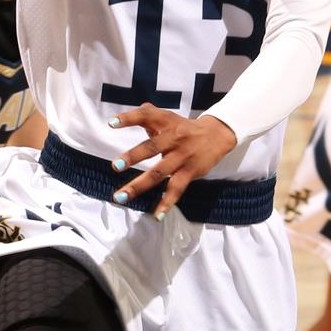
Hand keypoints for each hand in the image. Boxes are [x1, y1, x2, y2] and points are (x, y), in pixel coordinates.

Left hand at [107, 106, 238, 218]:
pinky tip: (157, 215)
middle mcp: (173, 138)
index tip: (112, 123)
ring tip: (121, 197)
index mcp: (166, 122)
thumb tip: (119, 118)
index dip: (129, 118)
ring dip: (139, 185)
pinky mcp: (190, 171)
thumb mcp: (168, 117)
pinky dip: (167, 203)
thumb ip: (146, 115)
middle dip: (133, 156)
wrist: (218, 135)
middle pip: (151, 147)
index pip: (146, 115)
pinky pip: (177, 189)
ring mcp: (182, 156)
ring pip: (159, 172)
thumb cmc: (185, 128)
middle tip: (115, 166)